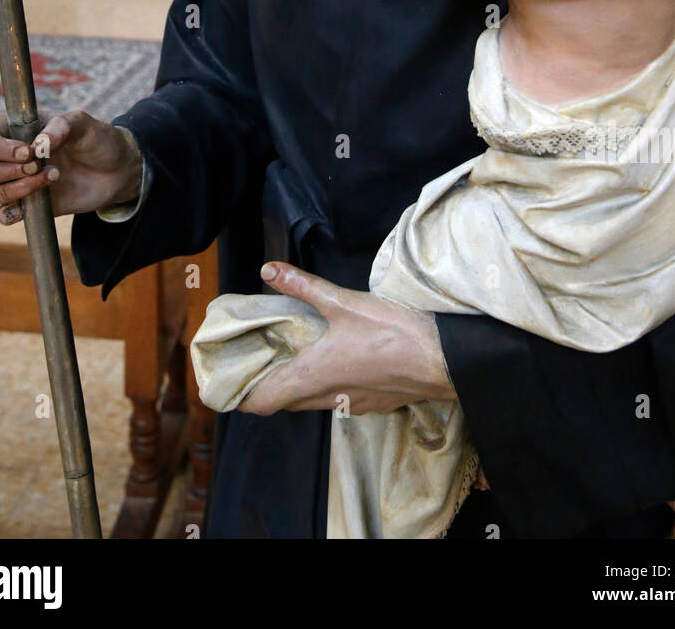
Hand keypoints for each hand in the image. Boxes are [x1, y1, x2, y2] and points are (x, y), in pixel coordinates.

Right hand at [0, 110, 143, 224]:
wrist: (117, 170)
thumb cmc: (97, 139)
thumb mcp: (84, 124)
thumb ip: (63, 126)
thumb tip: (40, 144)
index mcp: (12, 129)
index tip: (27, 151)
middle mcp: (6, 156)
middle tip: (34, 166)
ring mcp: (14, 181)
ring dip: (16, 189)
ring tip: (52, 177)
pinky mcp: (27, 204)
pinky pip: (3, 215)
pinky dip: (16, 211)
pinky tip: (42, 199)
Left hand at [238, 262, 455, 416]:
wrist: (444, 360)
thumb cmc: (392, 332)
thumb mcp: (344, 302)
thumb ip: (303, 286)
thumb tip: (267, 270)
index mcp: (313, 376)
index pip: (262, 402)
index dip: (240, 397)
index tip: (230, 381)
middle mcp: (328, 398)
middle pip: (285, 402)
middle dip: (268, 385)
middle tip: (260, 358)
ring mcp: (353, 405)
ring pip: (313, 402)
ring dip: (298, 385)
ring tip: (294, 355)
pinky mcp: (376, 403)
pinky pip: (340, 400)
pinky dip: (328, 385)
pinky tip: (337, 361)